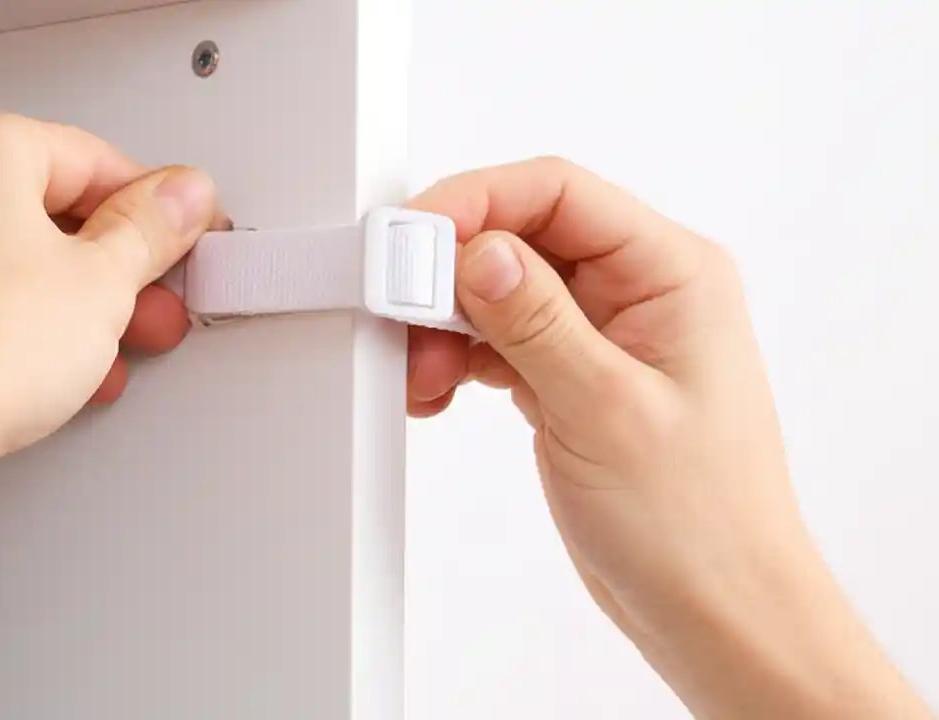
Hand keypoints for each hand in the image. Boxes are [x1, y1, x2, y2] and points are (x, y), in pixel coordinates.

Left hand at [0, 111, 223, 470]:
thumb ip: (149, 230)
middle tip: (145, 310)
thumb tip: (175, 198)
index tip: (180, 241)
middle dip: (107, 272)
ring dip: (54, 307)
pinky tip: (24, 376)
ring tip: (91, 360)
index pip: (91, 160)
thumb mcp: (102, 285)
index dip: (153, 208)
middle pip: (37, 211)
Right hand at [405, 158, 927, 718]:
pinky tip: (434, 390)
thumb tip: (478, 251)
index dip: (476, 202)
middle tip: (399, 315)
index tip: (412, 237)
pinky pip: (500, 342)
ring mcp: (603, 336)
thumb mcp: (606, 410)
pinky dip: (458, 359)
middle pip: (520, 237)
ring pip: (501, 292)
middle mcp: (638, 292)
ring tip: (419, 375)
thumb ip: (536, 322)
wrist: (715, 611)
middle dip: (450, 274)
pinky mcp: (573, 378)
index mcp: (672, 274)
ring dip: (446, 323)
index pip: (558, 193)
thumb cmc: (697, 523)